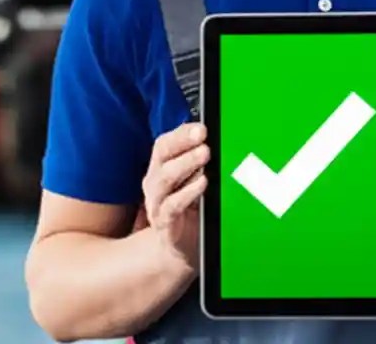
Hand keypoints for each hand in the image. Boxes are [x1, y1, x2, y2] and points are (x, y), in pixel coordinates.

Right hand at [142, 122, 209, 271]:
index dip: (182, 133)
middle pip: (162, 154)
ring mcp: (157, 202)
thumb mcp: (192, 182)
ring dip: (186, 163)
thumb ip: (200, 162)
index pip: (166, 143)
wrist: (178, 249)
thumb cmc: (188, 210)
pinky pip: (172, 205)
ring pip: (165, 178)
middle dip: (183, 142)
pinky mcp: (164, 222)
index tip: (201, 127)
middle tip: (203, 135)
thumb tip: (220, 140)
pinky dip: (187, 192)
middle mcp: (155, 182)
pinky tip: (202, 183)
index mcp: (161, 167)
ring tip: (204, 154)